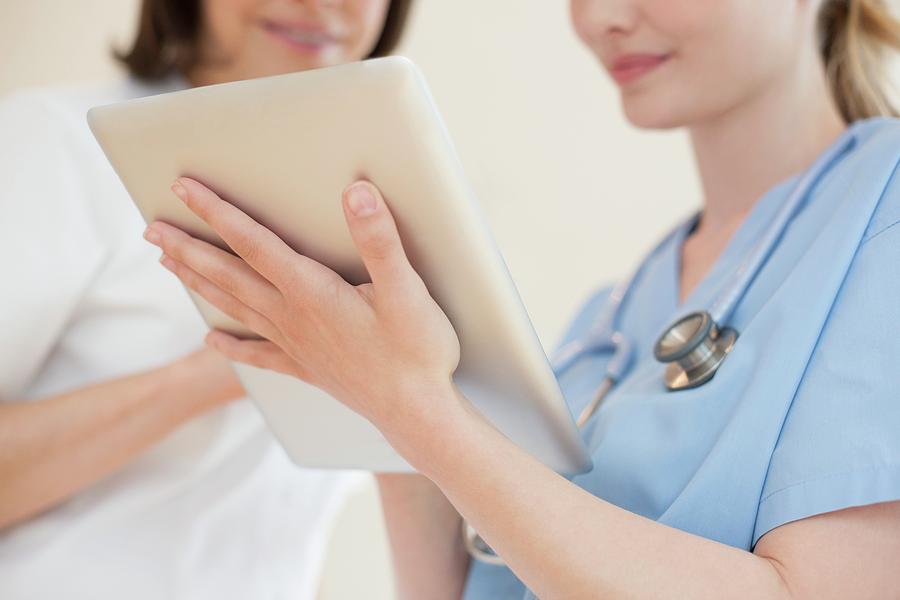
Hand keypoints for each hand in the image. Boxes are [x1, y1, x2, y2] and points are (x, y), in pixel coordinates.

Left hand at [143, 177, 461, 441]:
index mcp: (311, 293)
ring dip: (198, 283)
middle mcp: (293, 318)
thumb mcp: (406, 290)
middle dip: (189, 248)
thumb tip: (356, 193)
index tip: (184, 189)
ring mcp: (296, 346)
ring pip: (234, 308)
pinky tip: (210, 342)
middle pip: (229, 276)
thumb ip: (378, 240)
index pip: (253, 243)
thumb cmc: (414, 352)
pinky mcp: (306, 368)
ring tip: (168, 264)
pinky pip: (257, 354)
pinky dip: (231, 345)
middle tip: (152, 229)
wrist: (416, 413)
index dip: (217, 212)